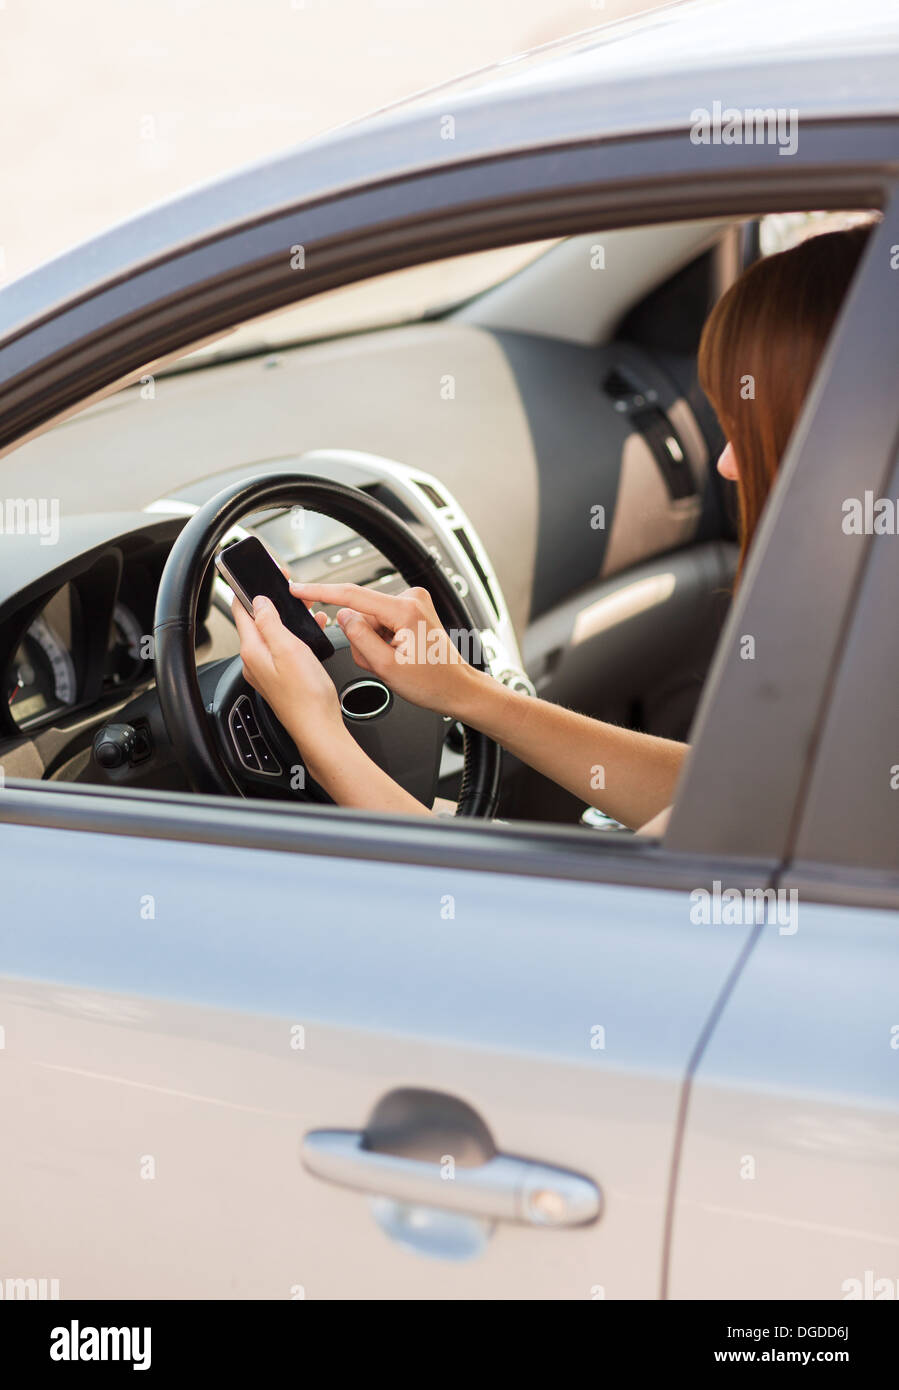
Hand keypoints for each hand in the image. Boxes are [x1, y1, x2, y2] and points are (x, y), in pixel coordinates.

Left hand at [231, 593, 344, 754]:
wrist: (318, 727)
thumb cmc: (306, 695)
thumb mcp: (289, 649)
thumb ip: (270, 622)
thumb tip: (258, 601)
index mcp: (252, 650)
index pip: (240, 611)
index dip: (248, 589)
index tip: (260, 576)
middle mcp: (254, 661)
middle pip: (258, 621)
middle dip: (274, 603)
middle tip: (292, 592)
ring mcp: (266, 671)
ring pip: (273, 635)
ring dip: (288, 620)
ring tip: (308, 613)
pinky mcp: (280, 678)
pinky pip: (283, 650)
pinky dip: (295, 638)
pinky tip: (311, 636)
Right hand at [288, 582, 482, 716]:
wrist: (457, 688)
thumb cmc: (431, 682)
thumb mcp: (386, 667)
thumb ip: (359, 637)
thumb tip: (342, 615)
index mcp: (404, 610)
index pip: (352, 595)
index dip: (320, 591)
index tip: (298, 589)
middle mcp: (411, 598)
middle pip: (362, 613)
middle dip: (364, 640)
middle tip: (382, 662)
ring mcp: (414, 602)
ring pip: (371, 620)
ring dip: (374, 643)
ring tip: (394, 660)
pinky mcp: (414, 608)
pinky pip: (382, 621)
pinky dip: (383, 640)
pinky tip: (398, 654)